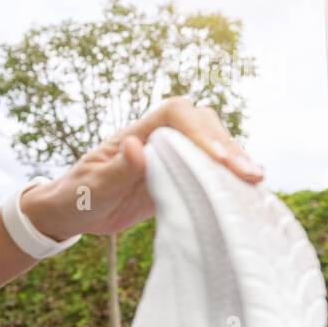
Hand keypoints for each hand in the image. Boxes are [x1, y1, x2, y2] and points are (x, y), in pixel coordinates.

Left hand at [23, 96, 263, 238]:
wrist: (72, 211)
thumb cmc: (74, 196)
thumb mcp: (90, 188)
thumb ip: (114, 170)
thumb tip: (134, 145)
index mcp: (135, 132)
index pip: (175, 114)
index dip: (199, 131)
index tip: (217, 158)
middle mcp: (156, 138)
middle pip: (202, 125)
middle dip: (227, 146)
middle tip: (248, 174)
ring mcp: (170, 156)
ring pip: (211, 144)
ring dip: (234, 159)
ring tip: (255, 181)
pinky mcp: (178, 176)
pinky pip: (208, 170)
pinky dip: (227, 177)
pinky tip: (246, 191)